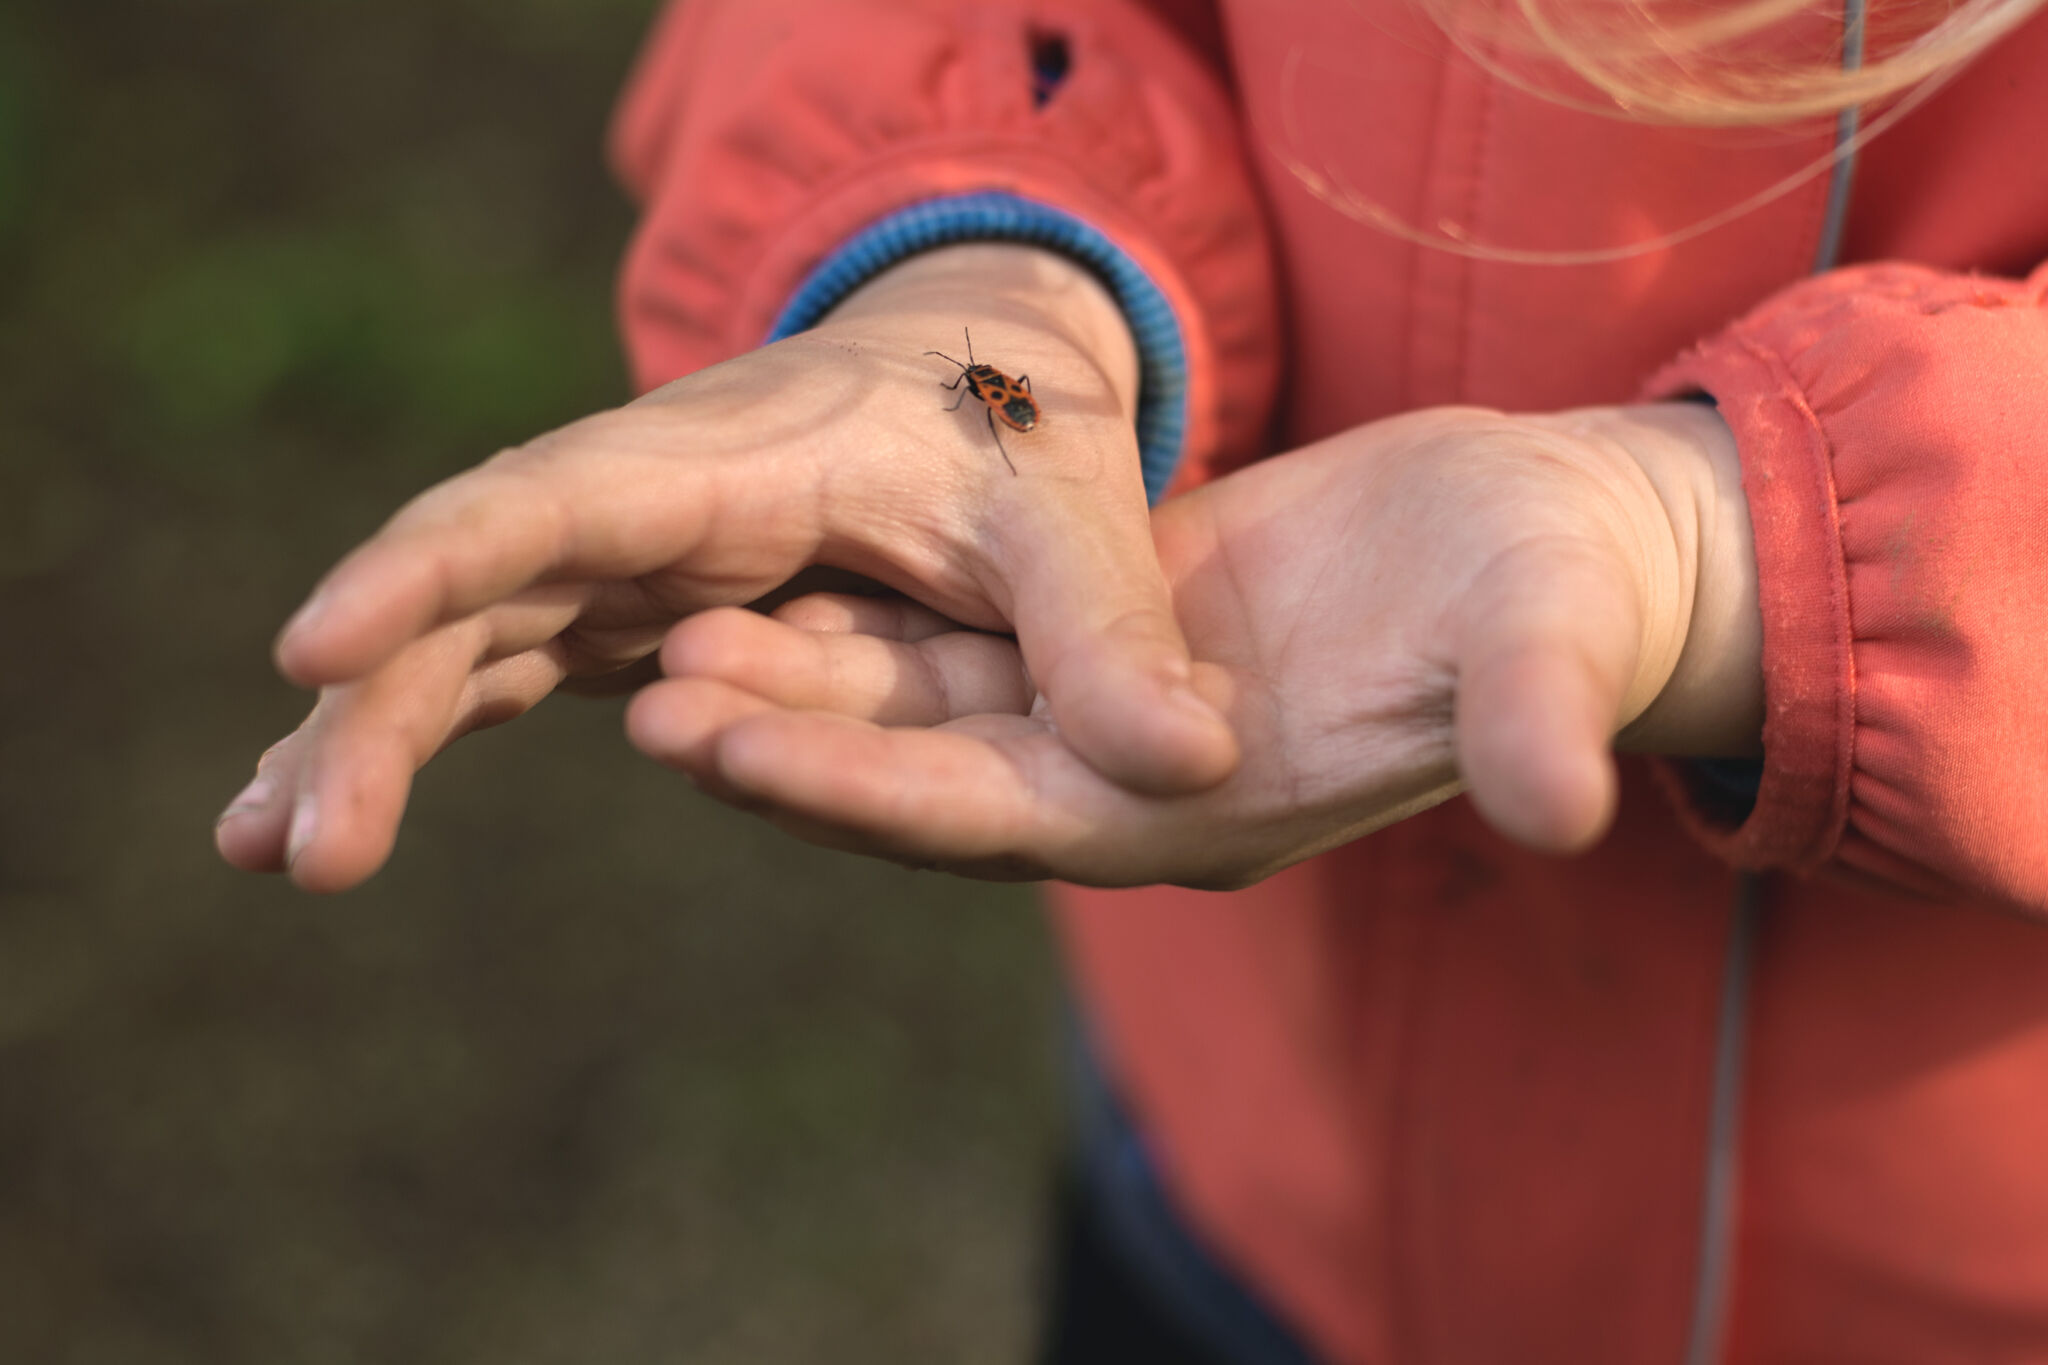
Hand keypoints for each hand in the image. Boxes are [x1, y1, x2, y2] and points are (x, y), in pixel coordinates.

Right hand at [214, 244, 1237, 891]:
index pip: (553, 498)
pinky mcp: (628, 606)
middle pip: (470, 587)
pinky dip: (418, 738)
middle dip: (375, 707)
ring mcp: (622, 555)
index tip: (318, 648)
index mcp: (726, 457)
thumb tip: (1196, 767)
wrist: (973, 371)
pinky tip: (334, 828)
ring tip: (268, 855)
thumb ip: (1112, 625)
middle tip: (294, 848)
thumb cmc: (1012, 421)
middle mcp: (641, 501)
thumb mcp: (1073, 509)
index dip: (434, 565)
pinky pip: (498, 669)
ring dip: (365, 741)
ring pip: (461, 638)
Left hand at [628, 403, 1761, 887]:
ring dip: (807, 680)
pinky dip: (869, 620)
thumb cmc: (1553, 595)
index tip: (732, 754)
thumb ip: (1529, 721)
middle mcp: (1135, 780)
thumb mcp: (1544, 644)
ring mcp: (1113, 715)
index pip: (1006, 818)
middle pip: (930, 775)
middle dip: (796, 746)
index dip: (869, 789)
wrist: (1545, 549)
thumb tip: (1565, 800)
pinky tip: (773, 578)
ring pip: (929, 705)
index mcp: (1207, 805)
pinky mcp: (1102, 637)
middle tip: (649, 702)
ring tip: (672, 637)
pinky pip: (962, 637)